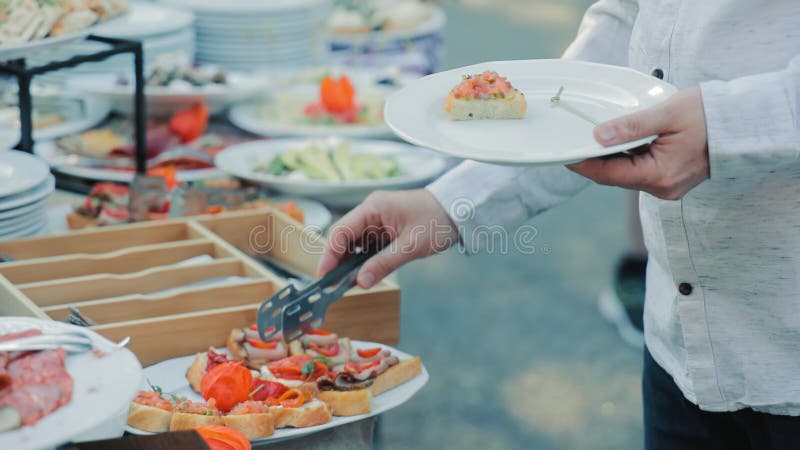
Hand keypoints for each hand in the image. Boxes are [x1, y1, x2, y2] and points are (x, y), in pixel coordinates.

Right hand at [318, 189, 458, 288]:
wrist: (459, 211)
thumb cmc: (438, 221)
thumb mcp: (411, 246)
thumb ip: (384, 264)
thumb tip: (361, 282)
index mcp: (373, 207)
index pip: (341, 230)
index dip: (329, 254)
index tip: (324, 276)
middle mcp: (371, 211)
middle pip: (344, 237)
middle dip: (337, 261)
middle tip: (332, 285)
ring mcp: (377, 219)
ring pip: (354, 242)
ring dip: (349, 262)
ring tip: (345, 284)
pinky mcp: (384, 228)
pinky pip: (366, 245)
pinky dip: (362, 260)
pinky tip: (362, 274)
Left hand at [566, 87, 708, 199]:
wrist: (743, 123)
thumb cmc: (710, 115)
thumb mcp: (666, 114)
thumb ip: (630, 126)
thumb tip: (598, 135)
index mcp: (659, 175)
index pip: (608, 174)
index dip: (583, 164)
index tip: (564, 154)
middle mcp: (662, 187)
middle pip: (615, 176)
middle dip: (594, 159)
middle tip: (575, 141)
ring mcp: (667, 186)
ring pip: (627, 173)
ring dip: (611, 157)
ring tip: (595, 138)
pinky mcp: (671, 179)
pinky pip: (641, 170)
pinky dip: (628, 156)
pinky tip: (620, 141)